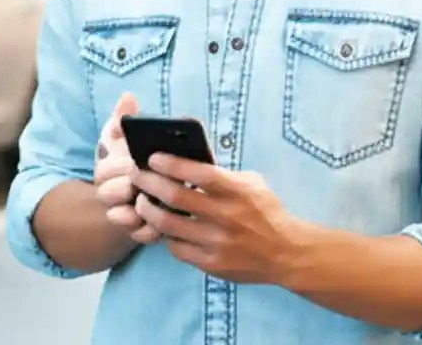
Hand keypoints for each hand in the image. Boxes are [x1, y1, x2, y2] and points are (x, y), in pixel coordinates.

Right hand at [93, 93, 160, 244]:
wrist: (146, 190)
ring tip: (161, 202)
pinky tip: (167, 219)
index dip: (117, 165)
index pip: (103, 167)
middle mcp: (108, 193)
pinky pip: (139, 235)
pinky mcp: (136, 232)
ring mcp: (121, 213)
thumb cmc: (135, 158)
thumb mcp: (129, 138)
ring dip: (140, 209)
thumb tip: (127, 98)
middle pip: (107, 193)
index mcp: (106, 168)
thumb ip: (125, 119)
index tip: (133, 160)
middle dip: (128, 186)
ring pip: (121, 217)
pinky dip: (151, 230)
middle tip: (148, 180)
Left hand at [128, 153, 305, 283]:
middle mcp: (226, 217)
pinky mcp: (211, 264)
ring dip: (149, 210)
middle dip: (149, 183)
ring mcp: (217, 243)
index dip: (171, 164)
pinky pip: (176, 248)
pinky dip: (165, 235)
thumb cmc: (265, 211)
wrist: (286, 253)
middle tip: (136, 175)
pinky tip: (161, 226)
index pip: (198, 173)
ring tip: (141, 200)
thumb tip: (186, 158)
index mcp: (237, 192)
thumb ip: (221, 173)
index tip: (152, 157)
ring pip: (168, 225)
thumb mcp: (251, 183)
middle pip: (175, 198)